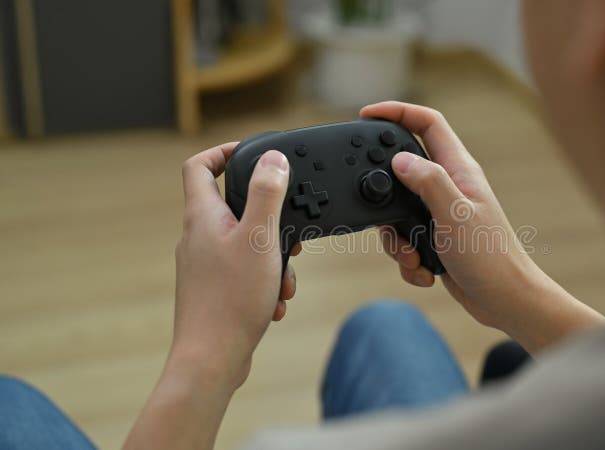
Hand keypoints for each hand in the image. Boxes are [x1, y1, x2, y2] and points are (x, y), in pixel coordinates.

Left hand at [172, 143, 297, 388]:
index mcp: (203, 216)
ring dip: (272, 258)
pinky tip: (273, 301)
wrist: (211, 359)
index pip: (200, 166)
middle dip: (269, 218)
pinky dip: (264, 281)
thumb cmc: (231, 300)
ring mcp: (204, 264)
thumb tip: (272, 158)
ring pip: (245, 244)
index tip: (252, 153)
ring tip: (282, 280)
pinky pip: (244, 273)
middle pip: (233, 206)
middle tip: (288, 232)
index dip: (223, 151)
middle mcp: (198, 237)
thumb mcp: (259, 237)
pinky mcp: (214, 289)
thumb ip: (266, 194)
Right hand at [363, 102, 604, 350]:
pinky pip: (406, 239)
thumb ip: (427, 181)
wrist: (505, 301)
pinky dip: (408, 259)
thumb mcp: (454, 213)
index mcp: (459, 170)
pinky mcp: (436, 238)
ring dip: (397, 238)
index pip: (427, 123)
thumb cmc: (490, 257)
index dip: (398, 112)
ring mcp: (442, 213)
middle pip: (403, 169)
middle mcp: (450, 186)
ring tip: (413, 256)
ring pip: (399, 211)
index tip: (368, 115)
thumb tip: (399, 159)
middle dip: (385, 194)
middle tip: (377, 209)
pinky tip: (424, 270)